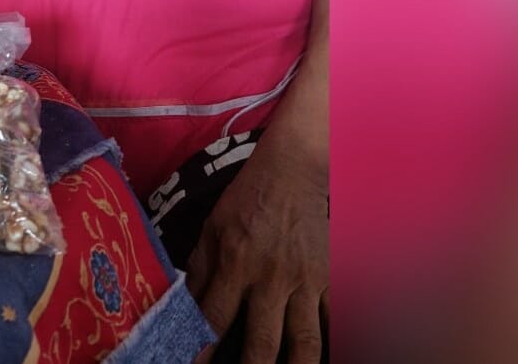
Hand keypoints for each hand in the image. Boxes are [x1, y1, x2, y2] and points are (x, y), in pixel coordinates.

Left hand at [187, 148, 328, 363]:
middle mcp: (271, 277)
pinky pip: (333, 321)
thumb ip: (200, 267)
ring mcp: (305, 281)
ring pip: (304, 342)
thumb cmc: (247, 198)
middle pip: (262, 342)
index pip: (215, 318)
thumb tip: (184, 303)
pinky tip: (318, 356)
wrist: (294, 171)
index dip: (201, 348)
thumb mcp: (213, 226)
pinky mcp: (331, 278)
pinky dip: (329, 343)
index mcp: (236, 262)